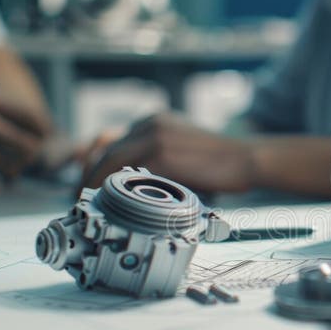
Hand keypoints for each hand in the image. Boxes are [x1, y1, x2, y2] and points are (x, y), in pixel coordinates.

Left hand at [79, 113, 254, 191]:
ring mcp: (155, 137)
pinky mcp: (163, 155)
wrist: (248, 159)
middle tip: (82, 199)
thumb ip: (161, 158)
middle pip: (104, 150)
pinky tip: (115, 208)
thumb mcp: (185, 151)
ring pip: (110, 162)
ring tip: (93, 207)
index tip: (87, 183)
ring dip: (96, 186)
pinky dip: (118, 193)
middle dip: (88, 176)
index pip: (110, 139)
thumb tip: (138, 184)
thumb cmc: (222, 164)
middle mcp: (150, 124)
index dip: (93, 162)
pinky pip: (129, 175)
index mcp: (153, 121)